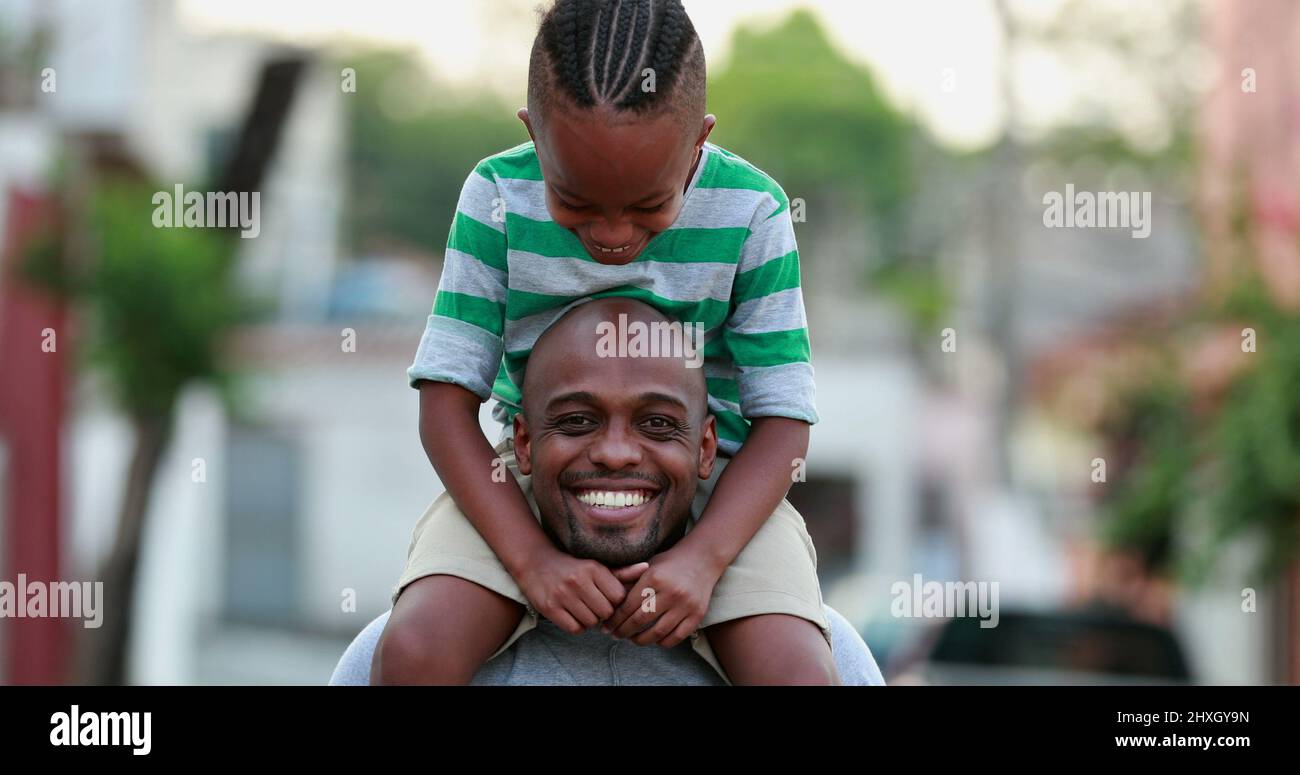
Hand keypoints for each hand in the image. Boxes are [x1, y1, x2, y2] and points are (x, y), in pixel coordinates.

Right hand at [515, 547, 638, 634]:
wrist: (537, 565)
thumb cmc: (574, 568)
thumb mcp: (597, 567)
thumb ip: (622, 572)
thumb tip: (646, 566)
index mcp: (593, 569)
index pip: (619, 597)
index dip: (615, 601)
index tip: (606, 597)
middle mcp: (578, 581)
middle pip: (606, 612)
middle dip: (602, 612)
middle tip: (593, 605)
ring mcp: (563, 595)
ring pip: (591, 623)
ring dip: (590, 620)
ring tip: (582, 608)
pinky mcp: (550, 608)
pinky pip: (575, 629)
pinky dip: (577, 626)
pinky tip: (572, 615)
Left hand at [603, 545, 723, 647]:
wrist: (702, 559)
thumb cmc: (669, 564)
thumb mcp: (647, 567)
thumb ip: (629, 583)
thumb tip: (608, 605)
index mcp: (655, 578)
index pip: (628, 605)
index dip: (614, 619)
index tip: (606, 626)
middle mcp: (671, 592)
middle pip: (640, 621)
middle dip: (623, 631)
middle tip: (615, 635)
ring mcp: (686, 605)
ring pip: (657, 633)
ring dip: (640, 640)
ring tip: (632, 639)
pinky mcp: (697, 615)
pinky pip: (676, 638)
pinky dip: (662, 642)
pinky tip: (654, 639)